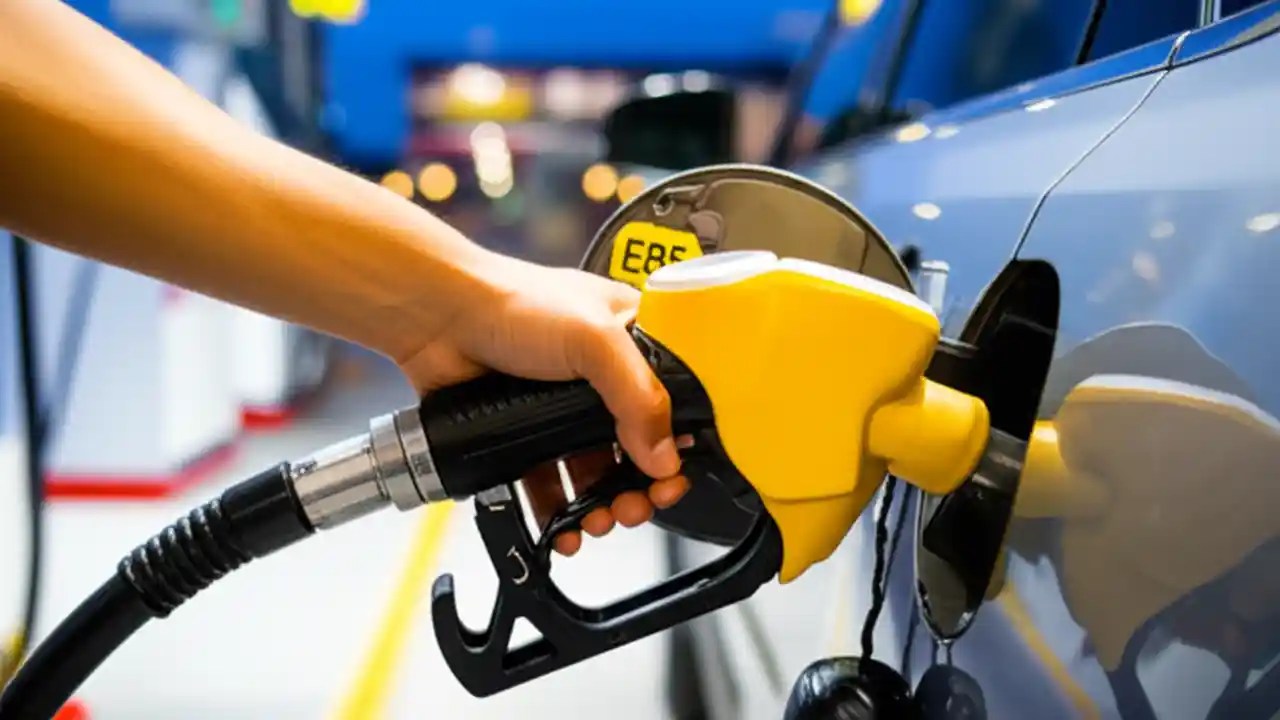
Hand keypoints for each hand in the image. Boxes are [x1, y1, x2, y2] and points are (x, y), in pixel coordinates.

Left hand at [396, 254, 689, 553]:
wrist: (437, 316)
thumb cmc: (512, 302)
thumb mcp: (595, 339)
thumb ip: (638, 397)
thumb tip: (664, 455)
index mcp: (630, 340)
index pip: (673, 400)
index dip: (679, 441)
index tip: (673, 473)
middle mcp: (599, 375)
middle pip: (635, 445)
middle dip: (639, 485)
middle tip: (636, 506)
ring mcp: (560, 406)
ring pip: (594, 470)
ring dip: (601, 504)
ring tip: (598, 519)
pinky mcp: (524, 430)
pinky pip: (549, 481)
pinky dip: (559, 510)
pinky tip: (563, 525)